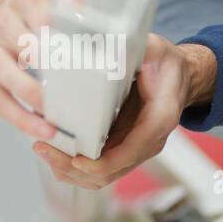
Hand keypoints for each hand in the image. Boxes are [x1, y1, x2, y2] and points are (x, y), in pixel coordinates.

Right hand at [0, 0, 87, 141]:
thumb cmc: (30, 15)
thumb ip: (78, 0)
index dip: (54, 27)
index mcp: (23, 1)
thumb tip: (103, 11)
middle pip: (19, 40)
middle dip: (42, 60)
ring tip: (52, 111)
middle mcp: (0, 23)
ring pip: (3, 71)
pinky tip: (40, 129)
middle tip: (67, 79)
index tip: (72, 44)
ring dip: (28, 92)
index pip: (38, 10)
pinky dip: (19, 118)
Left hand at [33, 34, 216, 189]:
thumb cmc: (165, 64)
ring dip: (70, 171)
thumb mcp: (154, 49)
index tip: (77, 159)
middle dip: (74, 167)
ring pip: (102, 176)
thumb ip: (132, 50)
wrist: (179, 77)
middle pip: (110, 171)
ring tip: (43, 150)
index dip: (103, 161)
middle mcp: (149, 141)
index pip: (132, 150)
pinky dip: (75, 168)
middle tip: (44, 148)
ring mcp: (135, 149)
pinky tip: (54, 154)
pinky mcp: (123, 149)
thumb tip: (105, 45)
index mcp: (160, 118)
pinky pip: (99, 169)